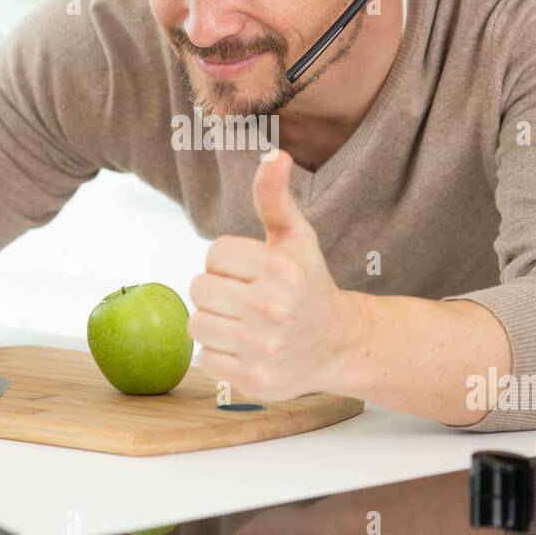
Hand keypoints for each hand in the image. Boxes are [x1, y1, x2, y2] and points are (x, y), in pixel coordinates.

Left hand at [188, 149, 359, 400]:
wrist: (339, 344)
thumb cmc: (308, 284)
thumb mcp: (297, 237)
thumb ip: (275, 197)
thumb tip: (274, 154)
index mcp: (282, 270)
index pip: (213, 254)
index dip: (226, 261)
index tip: (250, 271)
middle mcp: (273, 310)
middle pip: (199, 289)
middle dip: (217, 290)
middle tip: (244, 297)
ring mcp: (263, 349)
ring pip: (197, 324)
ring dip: (213, 322)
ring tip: (241, 321)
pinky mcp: (254, 381)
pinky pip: (204, 358)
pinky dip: (219, 352)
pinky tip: (245, 347)